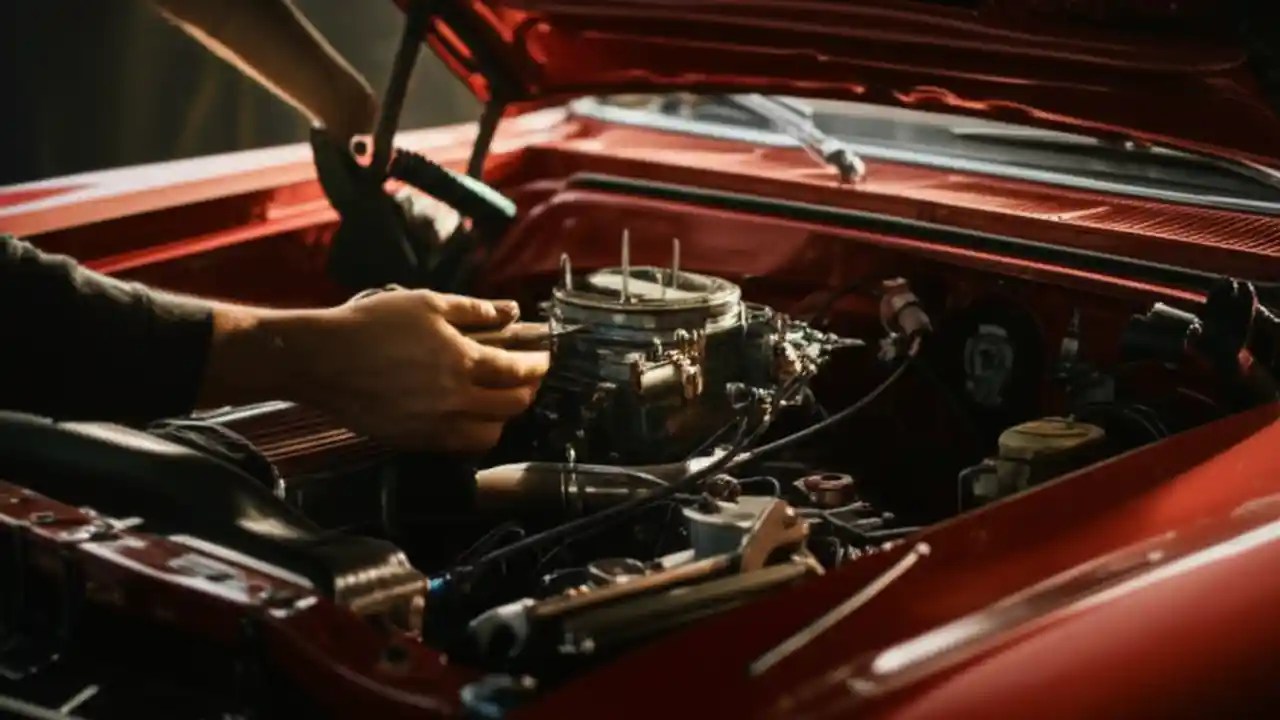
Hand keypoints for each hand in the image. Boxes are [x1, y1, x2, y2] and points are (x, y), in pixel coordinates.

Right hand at [298, 289, 548, 451]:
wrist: (324, 359)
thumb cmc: (373, 324)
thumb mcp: (427, 304)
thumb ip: (475, 310)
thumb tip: (511, 310)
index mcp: (462, 362)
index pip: (519, 372)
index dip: (539, 364)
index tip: (544, 357)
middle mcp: (455, 400)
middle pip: (513, 405)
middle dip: (528, 389)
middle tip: (527, 375)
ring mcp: (436, 426)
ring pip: (491, 433)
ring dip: (504, 415)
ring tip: (499, 397)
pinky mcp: (416, 441)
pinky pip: (461, 445)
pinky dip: (475, 431)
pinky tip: (468, 413)